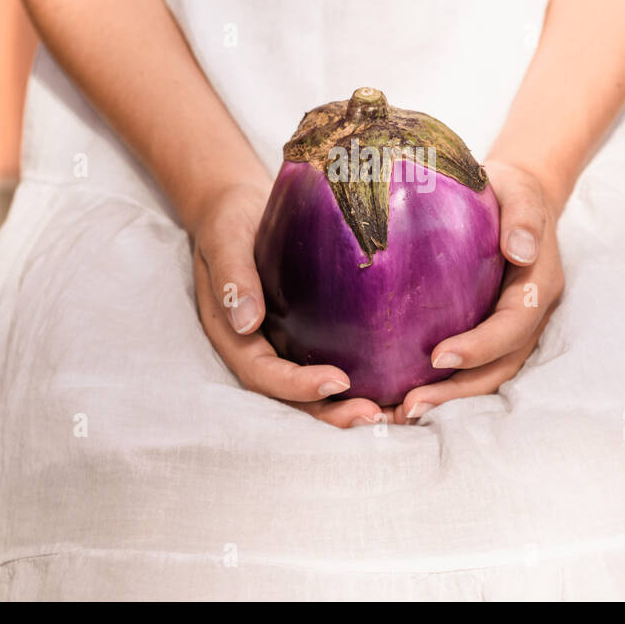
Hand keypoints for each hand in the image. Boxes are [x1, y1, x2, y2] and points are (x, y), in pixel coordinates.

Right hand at [192, 181, 387, 428]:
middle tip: (376, 416)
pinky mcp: (309, 331)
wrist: (239, 207)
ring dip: (351, 406)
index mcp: (235, 336)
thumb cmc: (229, 220)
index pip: (263, 373)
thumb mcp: (224, 238)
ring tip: (394, 414)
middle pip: (293, 395)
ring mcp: (286, 343)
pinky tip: (400, 381)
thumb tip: (247, 322)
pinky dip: (364, 379)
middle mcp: (261, 348)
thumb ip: (232, 276)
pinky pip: (334, 359)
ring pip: (315, 389)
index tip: (339, 382)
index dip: (297, 386)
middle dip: (332, 411)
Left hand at [393, 160, 564, 421]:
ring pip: (486, 375)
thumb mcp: (519, 192)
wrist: (516, 197)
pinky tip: (401, 393)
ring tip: (402, 411)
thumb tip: (520, 248)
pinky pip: (471, 365)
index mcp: (538, 286)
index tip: (439, 356)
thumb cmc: (512, 192)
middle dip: (459, 392)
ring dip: (448, 398)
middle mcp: (528, 316)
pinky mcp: (488, 330)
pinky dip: (442, 384)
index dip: (481, 346)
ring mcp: (511, 329)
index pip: (513, 326)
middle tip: (411, 406)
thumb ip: (522, 218)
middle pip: (500, 366)